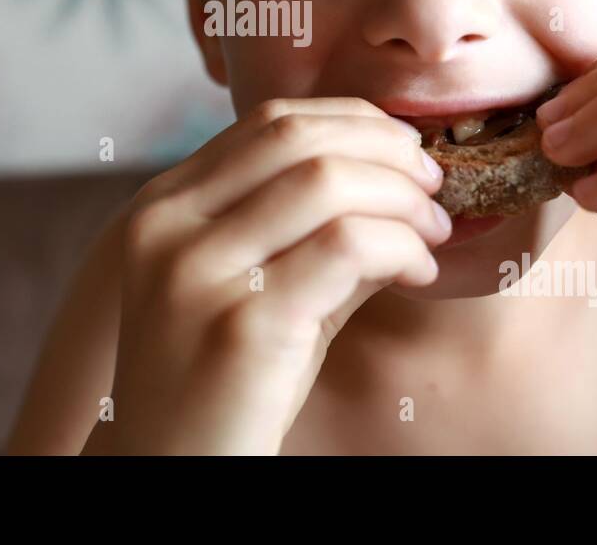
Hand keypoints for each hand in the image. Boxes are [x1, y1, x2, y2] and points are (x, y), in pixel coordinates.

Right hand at [88, 97, 449, 454]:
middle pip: (299, 140)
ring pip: (327, 183)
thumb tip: (405, 184)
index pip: (268, 122)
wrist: (170, 475)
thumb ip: (312, 232)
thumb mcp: (255, 290)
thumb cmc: (223, 387)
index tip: (404, 147)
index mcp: (163, 208)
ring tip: (433, 231)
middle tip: (433, 185)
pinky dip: (403, 246)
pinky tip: (420, 271)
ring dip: (402, 198)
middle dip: (386, 151)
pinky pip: (348, 247)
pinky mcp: (243, 324)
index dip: (351, 120)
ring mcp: (199, 273)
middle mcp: (169, 228)